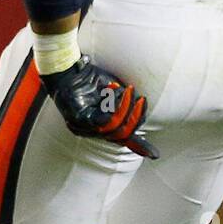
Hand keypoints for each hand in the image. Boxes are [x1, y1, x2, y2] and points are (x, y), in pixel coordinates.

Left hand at [41, 56, 157, 157]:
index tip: (156, 155)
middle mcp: (92, 131)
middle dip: (136, 117)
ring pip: (114, 127)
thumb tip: (142, 107)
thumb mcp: (112, 91)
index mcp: (100, 126)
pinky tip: (113, 88)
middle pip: (122, 134)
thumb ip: (124, 103)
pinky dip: (111, 103)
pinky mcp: (77, 119)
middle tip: (141, 100)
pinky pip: (101, 119)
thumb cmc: (89, 80)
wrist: (66, 68)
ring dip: (125, 108)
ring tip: (128, 90)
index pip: (123, 139)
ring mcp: (83, 127)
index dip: (140, 146)